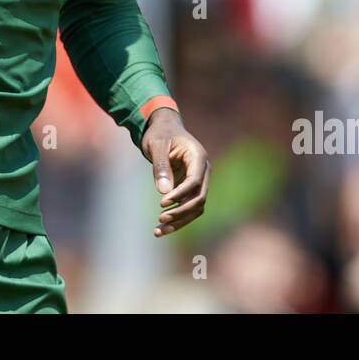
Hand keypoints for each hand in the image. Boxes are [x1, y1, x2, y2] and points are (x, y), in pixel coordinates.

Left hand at [140, 107, 209, 236]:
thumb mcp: (156, 145)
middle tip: (160, 219)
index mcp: (198, 156)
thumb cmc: (159, 133)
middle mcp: (203, 170)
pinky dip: (178, 218)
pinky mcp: (191, 188)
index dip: (180, 194)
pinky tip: (161, 228)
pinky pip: (188, 207)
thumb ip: (160, 166)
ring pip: (196, 207)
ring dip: (180, 220)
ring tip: (158, 231)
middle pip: (199, 198)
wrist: (163, 128)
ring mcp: (199, 180)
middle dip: (181, 211)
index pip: (194, 181)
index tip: (162, 203)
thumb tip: (164, 192)